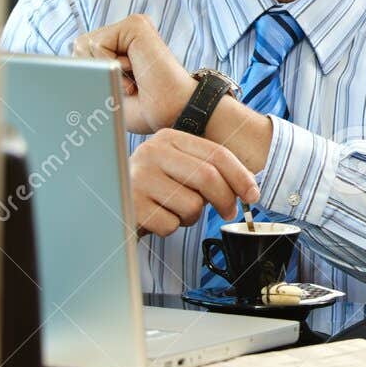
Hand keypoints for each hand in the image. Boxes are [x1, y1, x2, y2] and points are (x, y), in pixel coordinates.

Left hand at [73, 12, 193, 133]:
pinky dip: (112, 64)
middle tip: (128, 84)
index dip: (91, 78)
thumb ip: (87, 72)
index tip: (121, 91)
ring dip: (106, 70)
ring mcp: (131, 27)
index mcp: (117, 46)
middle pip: (77, 48)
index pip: (78, 57)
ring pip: (85, 45)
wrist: (172, 112)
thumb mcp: (106, 90)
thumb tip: (68, 59)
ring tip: (132, 78)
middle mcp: (124, 33)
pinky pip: (98, 44)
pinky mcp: (135, 24)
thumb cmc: (144, 108)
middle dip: (95, 73)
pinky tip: (136, 69)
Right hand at [129, 129, 259, 238]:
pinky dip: (171, 228)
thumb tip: (249, 188)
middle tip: (229, 212)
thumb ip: (208, 170)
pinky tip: (157, 218)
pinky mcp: (131, 205)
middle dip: (226, 199)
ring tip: (174, 210)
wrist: (112, 204)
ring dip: (191, 216)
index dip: (241, 176)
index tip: (253, 195)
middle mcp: (152, 152)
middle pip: (208, 177)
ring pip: (191, 205)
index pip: (217, 154)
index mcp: (169, 138)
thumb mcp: (179, 170)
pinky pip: (171, 224)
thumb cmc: (155, 190)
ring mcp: (139, 178)